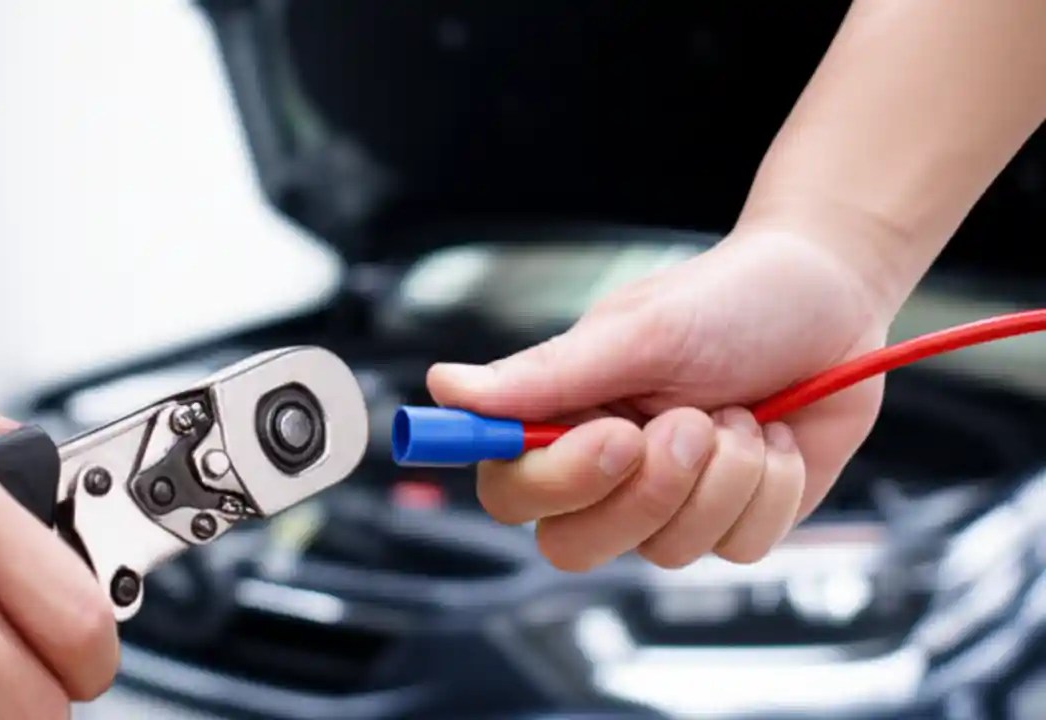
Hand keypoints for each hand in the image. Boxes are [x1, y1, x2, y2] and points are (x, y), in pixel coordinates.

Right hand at [428, 228, 893, 570]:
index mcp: (567, 416)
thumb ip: (545, 374)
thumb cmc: (731, 297)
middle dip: (649, 491)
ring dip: (723, 475)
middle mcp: (609, 470)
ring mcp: (672, 503)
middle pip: (576, 546)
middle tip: (694, 420)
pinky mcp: (734, 521)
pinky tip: (775, 437)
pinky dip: (770, 487)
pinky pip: (740, 547)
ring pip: (668, 550)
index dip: (555, 480)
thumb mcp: (641, 329)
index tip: (616, 435)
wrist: (834, 300)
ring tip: (744, 411)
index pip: (511, 489)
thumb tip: (445, 386)